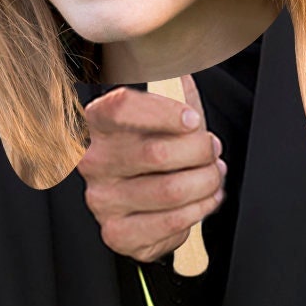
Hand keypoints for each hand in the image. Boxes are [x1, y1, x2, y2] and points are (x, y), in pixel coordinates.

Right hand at [79, 75, 224, 263]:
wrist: (142, 192)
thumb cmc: (154, 143)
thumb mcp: (162, 110)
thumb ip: (172, 88)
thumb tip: (187, 73)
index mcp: (96, 121)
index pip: (122, 108)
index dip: (164, 113)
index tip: (193, 120)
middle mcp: (92, 161)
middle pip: (158, 152)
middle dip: (200, 152)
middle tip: (212, 151)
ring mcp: (101, 200)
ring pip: (171, 190)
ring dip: (206, 183)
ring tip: (212, 176)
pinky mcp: (117, 232)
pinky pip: (171, 223)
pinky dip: (198, 211)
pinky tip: (203, 200)